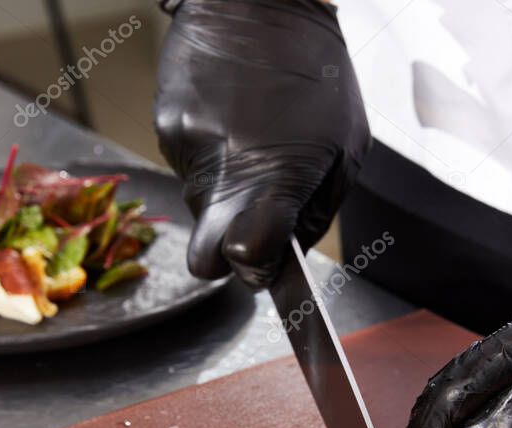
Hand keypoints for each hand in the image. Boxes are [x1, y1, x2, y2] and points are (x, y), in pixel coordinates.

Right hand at [154, 0, 369, 286]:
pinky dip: (207, 153)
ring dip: (222, 189)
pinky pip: (186, 164)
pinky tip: (228, 115)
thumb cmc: (317, 74)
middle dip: (222, 254)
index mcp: (278, 177)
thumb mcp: (346, 148)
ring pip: (197, 206)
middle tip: (247, 225)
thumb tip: (285, 251)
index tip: (264, 258)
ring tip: (248, 138)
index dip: (255, 270)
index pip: (247, 258)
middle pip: (204, 259)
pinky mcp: (165, 124)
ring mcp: (188, 146)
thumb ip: (315, 209)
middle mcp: (225, 168)